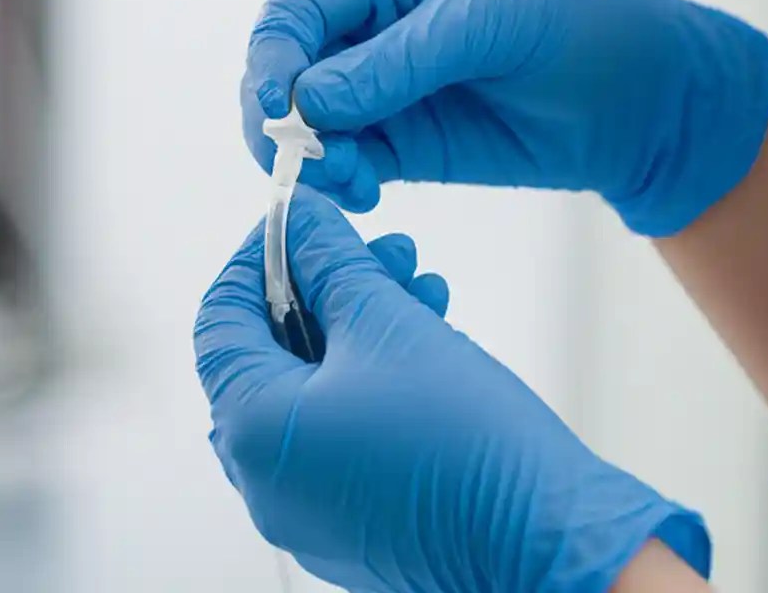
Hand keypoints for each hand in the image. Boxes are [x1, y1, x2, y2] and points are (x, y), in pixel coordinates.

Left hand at [194, 188, 708, 590]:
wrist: (547, 544)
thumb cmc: (467, 447)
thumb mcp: (389, 325)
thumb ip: (331, 262)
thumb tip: (302, 222)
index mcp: (253, 431)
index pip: (219, 320)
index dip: (256, 260)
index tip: (298, 224)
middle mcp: (264, 480)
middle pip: (269, 355)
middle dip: (325, 290)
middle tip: (376, 252)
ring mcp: (306, 509)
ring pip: (313, 392)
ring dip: (359, 329)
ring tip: (419, 289)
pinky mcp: (351, 522)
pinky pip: (340, 434)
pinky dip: (371, 381)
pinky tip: (426, 340)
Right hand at [240, 0, 767, 235]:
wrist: (645, 99)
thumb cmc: (576, 23)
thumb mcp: (485, 21)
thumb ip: (396, 62)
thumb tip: (308, 103)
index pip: (295, 10)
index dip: (273, 56)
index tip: (278, 104)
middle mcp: (366, 30)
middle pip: (283, 72)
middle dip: (277, 117)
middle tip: (303, 158)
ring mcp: (379, 92)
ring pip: (303, 128)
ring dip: (308, 158)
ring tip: (351, 181)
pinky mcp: (400, 147)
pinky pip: (343, 166)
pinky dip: (338, 183)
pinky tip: (364, 193)